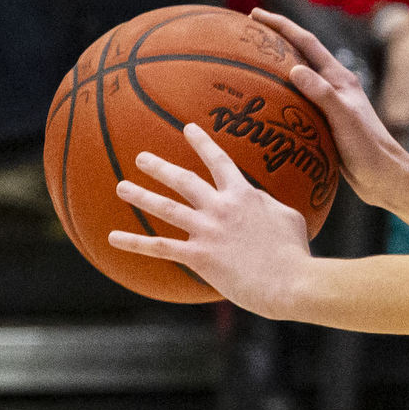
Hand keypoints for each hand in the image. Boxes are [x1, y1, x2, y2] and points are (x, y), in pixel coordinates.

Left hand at [116, 121, 321, 312]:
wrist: (292, 281)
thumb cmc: (295, 253)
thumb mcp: (288, 217)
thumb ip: (267, 204)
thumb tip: (259, 201)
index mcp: (244, 194)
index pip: (219, 161)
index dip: (203, 143)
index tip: (187, 128)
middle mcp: (221, 207)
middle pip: (184, 180)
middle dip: (160, 167)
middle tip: (141, 157)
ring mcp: (208, 231)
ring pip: (166, 208)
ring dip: (141, 195)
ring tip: (121, 186)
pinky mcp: (200, 256)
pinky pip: (160, 247)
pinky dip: (134, 242)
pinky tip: (113, 237)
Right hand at [254, 7, 408, 220]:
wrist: (384, 176)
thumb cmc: (367, 148)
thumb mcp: (343, 118)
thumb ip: (322, 93)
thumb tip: (294, 69)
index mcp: (339, 78)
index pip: (306, 43)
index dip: (281, 26)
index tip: (255, 15)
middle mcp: (334, 86)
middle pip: (300, 55)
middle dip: (275, 41)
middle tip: (247, 35)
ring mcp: (330, 104)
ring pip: (298, 79)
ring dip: (276, 68)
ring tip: (248, 66)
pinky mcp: (326, 122)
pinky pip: (296, 102)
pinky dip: (279, 97)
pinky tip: (264, 106)